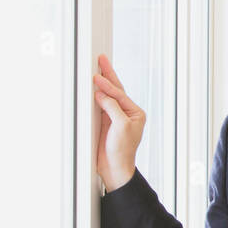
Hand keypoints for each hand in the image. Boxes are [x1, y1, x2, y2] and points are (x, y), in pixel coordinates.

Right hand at [92, 54, 145, 190]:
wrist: (115, 168)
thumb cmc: (122, 151)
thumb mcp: (121, 127)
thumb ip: (112, 108)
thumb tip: (101, 95)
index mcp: (135, 113)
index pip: (119, 95)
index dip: (107, 86)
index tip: (96, 77)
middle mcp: (127, 113)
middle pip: (116, 90)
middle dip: (108, 75)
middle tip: (101, 59)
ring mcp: (116, 117)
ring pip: (108, 95)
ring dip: (102, 82)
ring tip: (97, 69)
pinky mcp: (106, 123)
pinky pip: (101, 105)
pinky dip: (96, 95)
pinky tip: (92, 88)